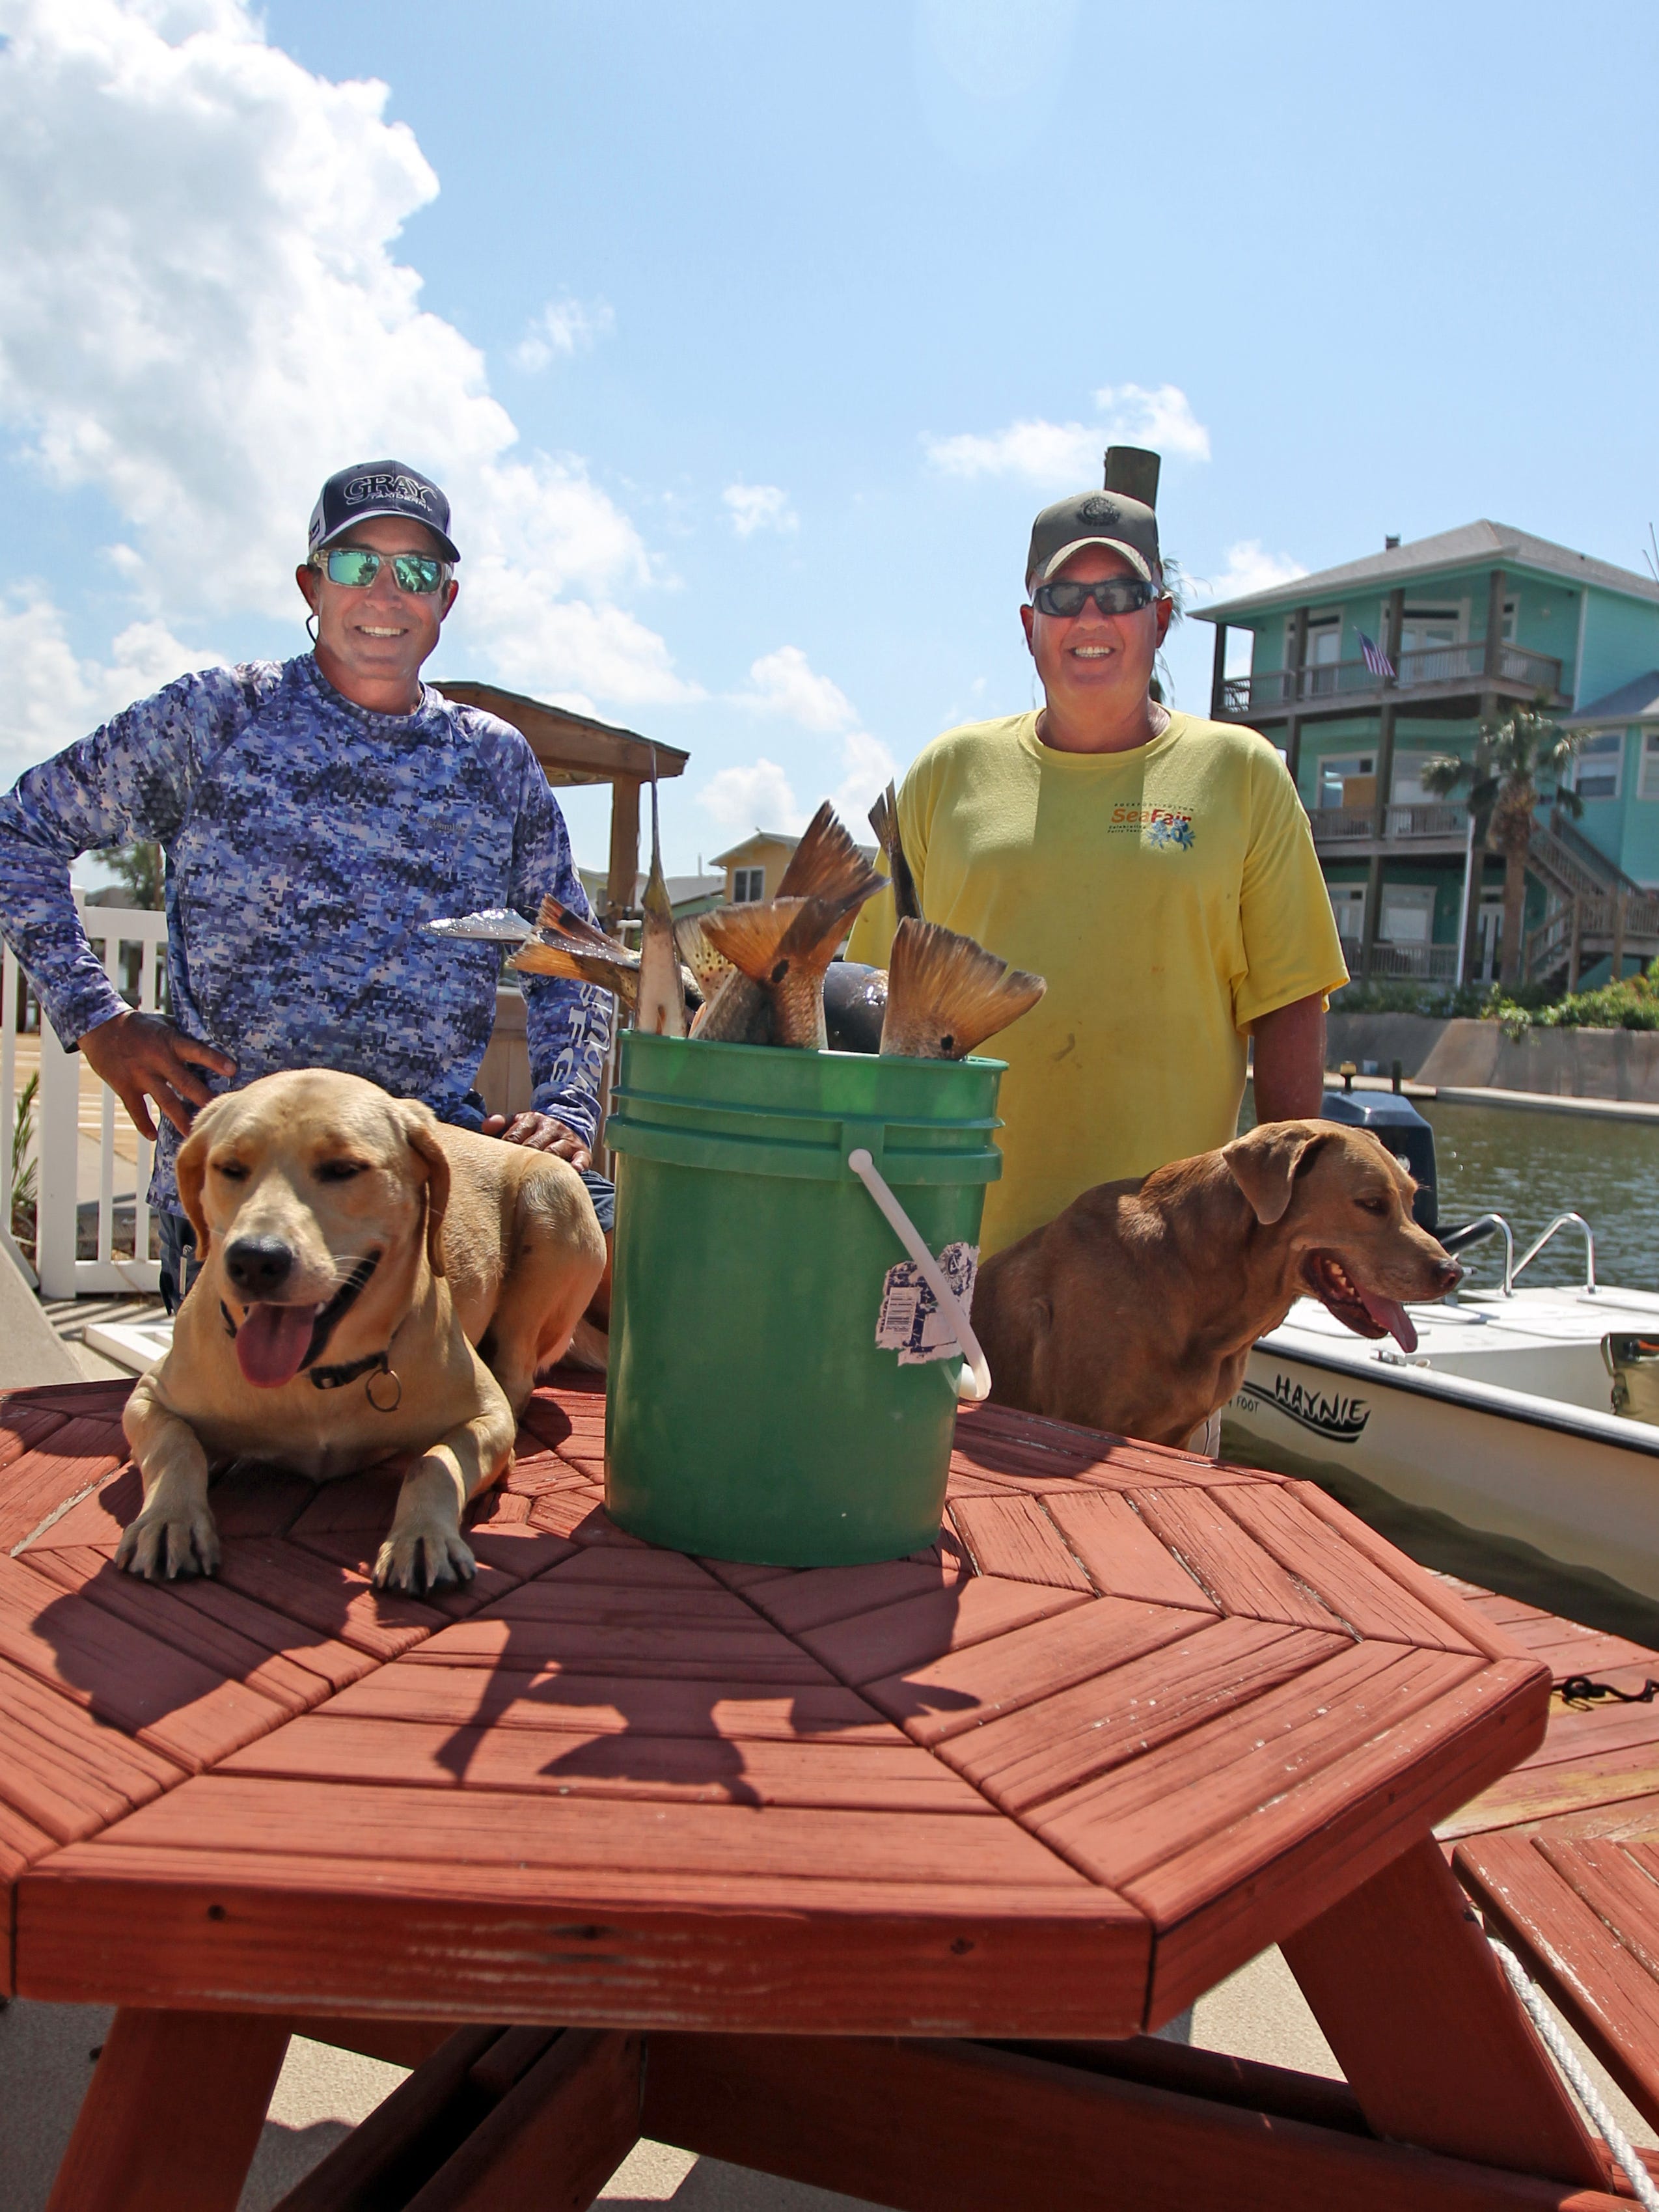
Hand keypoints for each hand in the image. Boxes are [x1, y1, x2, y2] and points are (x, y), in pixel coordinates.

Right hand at [79, 1010, 235, 1141]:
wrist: (99, 1026)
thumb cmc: (139, 1024)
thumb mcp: (164, 1023)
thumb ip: (184, 1035)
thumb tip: (213, 1038)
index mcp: (170, 1042)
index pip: (196, 1051)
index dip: (214, 1060)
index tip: (233, 1070)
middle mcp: (157, 1060)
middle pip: (185, 1083)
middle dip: (203, 1099)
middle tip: (221, 1113)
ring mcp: (140, 1075)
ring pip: (165, 1101)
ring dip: (180, 1119)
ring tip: (193, 1134)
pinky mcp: (124, 1087)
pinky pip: (136, 1110)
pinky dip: (143, 1124)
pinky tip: (152, 1137)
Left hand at [481, 1111, 591, 1170]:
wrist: (567, 1128)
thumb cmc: (535, 1132)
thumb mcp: (518, 1123)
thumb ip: (500, 1123)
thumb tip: (485, 1127)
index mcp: (532, 1119)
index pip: (514, 1136)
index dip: (505, 1151)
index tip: (497, 1165)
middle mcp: (551, 1126)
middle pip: (533, 1145)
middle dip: (522, 1160)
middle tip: (512, 1176)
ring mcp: (567, 1139)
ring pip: (554, 1152)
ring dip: (545, 1163)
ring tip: (535, 1178)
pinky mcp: (581, 1151)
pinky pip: (581, 1159)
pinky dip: (577, 1165)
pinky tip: (573, 1171)